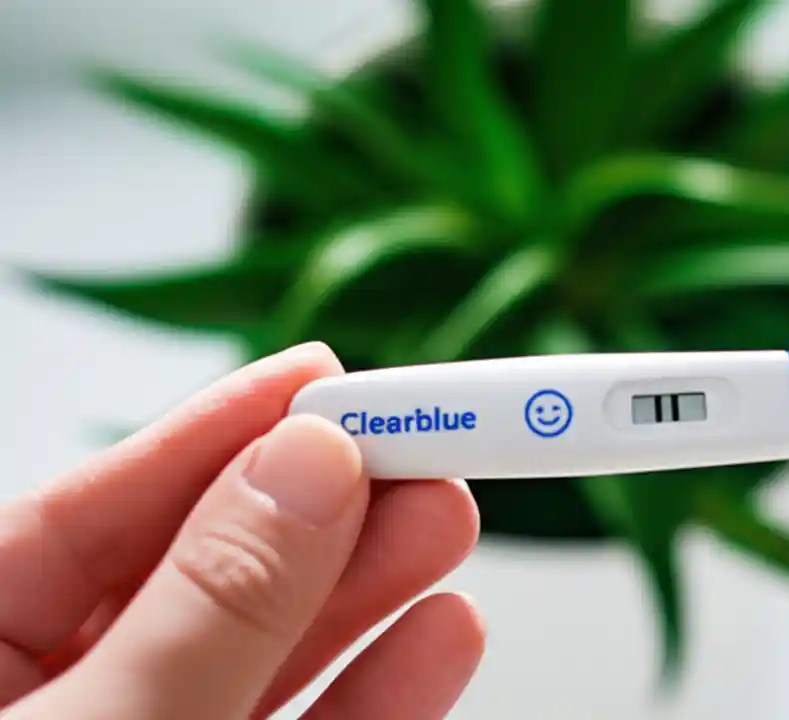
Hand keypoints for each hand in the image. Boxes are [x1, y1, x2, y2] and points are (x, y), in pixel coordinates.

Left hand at [0, 343, 482, 718]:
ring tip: (450, 518)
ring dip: (371, 587)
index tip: (321, 374)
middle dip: (321, 503)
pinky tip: (442, 630)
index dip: (213, 433)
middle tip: (422, 440)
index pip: (87, 515)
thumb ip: (206, 609)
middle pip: (201, 573)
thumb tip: (309, 465)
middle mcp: (62, 702)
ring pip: (267, 655)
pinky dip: (381, 690)